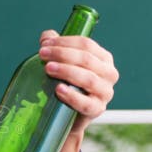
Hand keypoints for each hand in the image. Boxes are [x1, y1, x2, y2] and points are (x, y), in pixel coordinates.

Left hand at [39, 30, 118, 151]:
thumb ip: (56, 47)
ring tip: (48, 69)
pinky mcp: (97, 110)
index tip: (44, 44)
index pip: (86, 44)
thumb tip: (47, 36)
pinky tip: (58, 90)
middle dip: (62, 54)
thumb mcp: (63, 63)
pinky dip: (72, 96)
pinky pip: (86, 103)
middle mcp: (109, 74)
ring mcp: (105, 93)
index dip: (64, 42)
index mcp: (103, 58)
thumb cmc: (67, 83)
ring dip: (66, 71)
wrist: (68, 115)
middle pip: (87, 60)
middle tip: (42, 55)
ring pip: (88, 79)